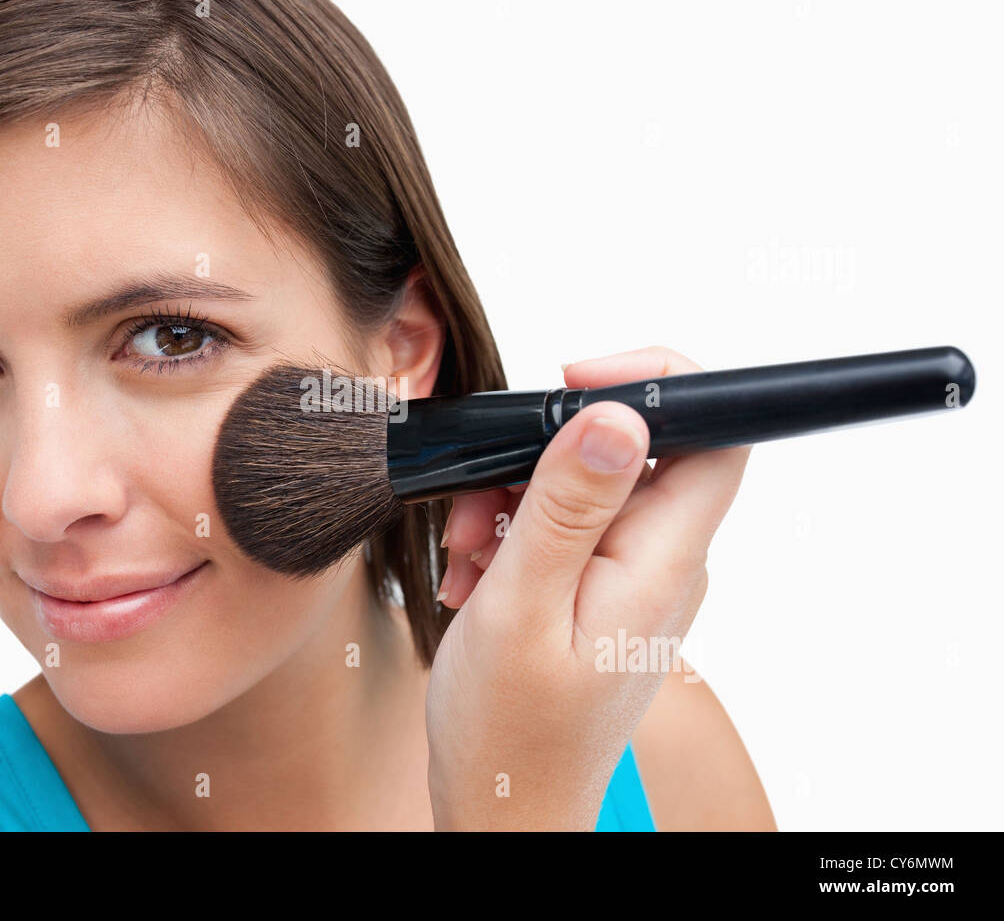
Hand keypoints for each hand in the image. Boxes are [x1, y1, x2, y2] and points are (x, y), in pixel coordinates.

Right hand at [424, 346, 750, 829]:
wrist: (510, 806)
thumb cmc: (510, 731)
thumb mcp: (520, 607)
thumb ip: (568, 508)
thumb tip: (617, 417)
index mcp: (659, 566)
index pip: (714, 437)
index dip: (656, 386)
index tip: (574, 381)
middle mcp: (664, 567)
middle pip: (637, 452)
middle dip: (546, 456)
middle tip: (483, 508)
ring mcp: (637, 581)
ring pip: (593, 489)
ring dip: (520, 502)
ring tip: (473, 555)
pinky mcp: (607, 593)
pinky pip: (574, 529)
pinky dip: (519, 535)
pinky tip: (481, 575)